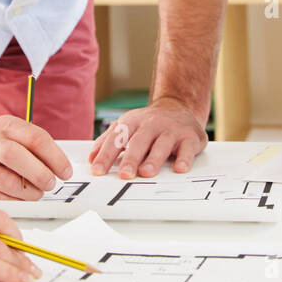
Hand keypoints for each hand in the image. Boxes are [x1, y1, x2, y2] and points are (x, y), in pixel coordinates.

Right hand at [0, 115, 72, 200]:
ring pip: (6, 181)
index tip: (66, 171)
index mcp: (4, 126)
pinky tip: (21, 199)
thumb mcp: (14, 136)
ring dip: (28, 192)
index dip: (55, 157)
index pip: (35, 138)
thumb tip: (61, 169)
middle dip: (39, 173)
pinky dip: (15, 202)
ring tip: (37, 193)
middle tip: (51, 183)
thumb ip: (36, 148)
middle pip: (15, 156)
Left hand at [88, 97, 208, 178]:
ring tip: (147, 172)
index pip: (116, 139)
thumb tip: (91, 158)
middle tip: (124, 174)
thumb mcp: (127, 126)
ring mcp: (171, 130)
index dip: (106, 155)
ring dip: (154, 159)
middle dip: (130, 158)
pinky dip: (184, 158)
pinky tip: (180, 168)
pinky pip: (187, 148)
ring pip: (162, 144)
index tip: (98, 170)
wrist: (179, 107)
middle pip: (139, 142)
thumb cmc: (149, 123)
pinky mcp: (189, 137)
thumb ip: (108, 141)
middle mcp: (151, 124)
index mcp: (132, 122)